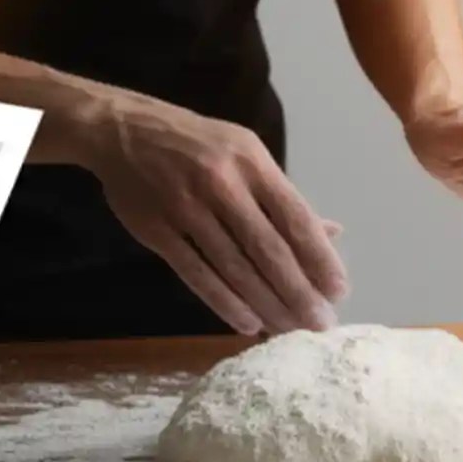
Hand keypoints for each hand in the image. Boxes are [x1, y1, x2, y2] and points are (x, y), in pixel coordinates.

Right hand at [80, 93, 347, 335]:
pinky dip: (223, 301)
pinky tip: (246, 322)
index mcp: (251, 163)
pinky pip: (196, 272)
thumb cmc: (195, 144)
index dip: (319, 258)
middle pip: (267, 249)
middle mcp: (222, 184)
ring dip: (265, 303)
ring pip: (234, 266)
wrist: (124, 132)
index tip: (338, 291)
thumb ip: (282, 196)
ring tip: (286, 329)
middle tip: (318, 324)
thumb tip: (332, 233)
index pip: (294, 217)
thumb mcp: (244, 154)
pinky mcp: (157, 230)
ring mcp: (187, 208)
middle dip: (297, 291)